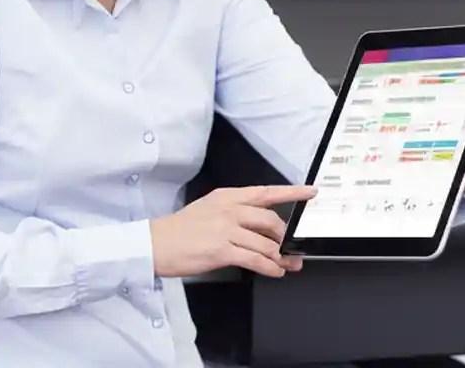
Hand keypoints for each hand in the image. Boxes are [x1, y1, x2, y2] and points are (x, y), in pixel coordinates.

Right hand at [150, 185, 313, 278]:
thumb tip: (262, 227)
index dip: (291, 192)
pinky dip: (270, 268)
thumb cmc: (179, 230)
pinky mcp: (220, 250)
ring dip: (280, 257)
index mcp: (226, 197)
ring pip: (266, 243)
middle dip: (285, 238)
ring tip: (286, 264)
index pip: (265, 192)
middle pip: (271, 221)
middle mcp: (228, 210)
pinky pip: (255, 260)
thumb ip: (235, 213)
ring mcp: (225, 230)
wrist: (155, 244)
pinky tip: (274, 271)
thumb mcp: (208, 209)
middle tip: (290, 248)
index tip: (310, 192)